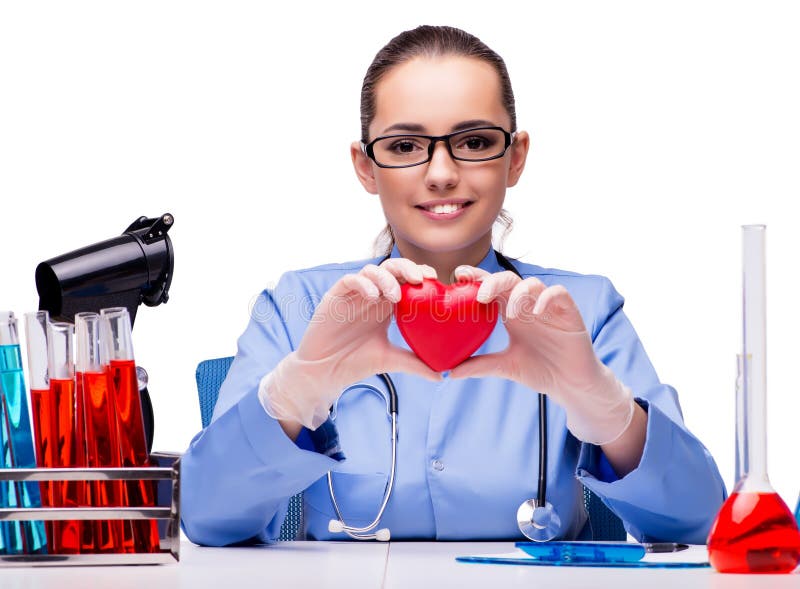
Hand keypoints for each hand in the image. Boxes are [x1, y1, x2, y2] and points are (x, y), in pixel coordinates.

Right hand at [261, 258, 442, 429]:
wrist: (325, 373)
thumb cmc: (356, 363)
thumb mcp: (390, 360)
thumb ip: (415, 363)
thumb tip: (442, 375)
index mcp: (386, 305)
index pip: (405, 279)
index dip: (420, 274)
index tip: (435, 281)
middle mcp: (371, 295)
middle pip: (391, 268)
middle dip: (407, 268)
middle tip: (420, 280)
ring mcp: (353, 294)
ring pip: (371, 270)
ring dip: (386, 278)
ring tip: (396, 295)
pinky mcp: (335, 297)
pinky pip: (350, 280)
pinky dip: (364, 284)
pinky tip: (374, 297)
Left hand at [447, 266, 633, 444]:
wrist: (571, 384)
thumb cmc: (540, 371)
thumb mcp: (506, 367)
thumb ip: (480, 365)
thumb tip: (450, 371)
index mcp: (511, 313)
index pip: (491, 287)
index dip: (476, 278)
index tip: (458, 276)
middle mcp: (528, 305)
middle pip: (509, 280)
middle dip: (493, 281)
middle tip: (481, 294)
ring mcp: (548, 307)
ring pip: (533, 283)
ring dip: (519, 293)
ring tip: (511, 313)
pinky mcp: (568, 312)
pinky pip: (559, 293)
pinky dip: (546, 298)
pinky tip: (536, 311)